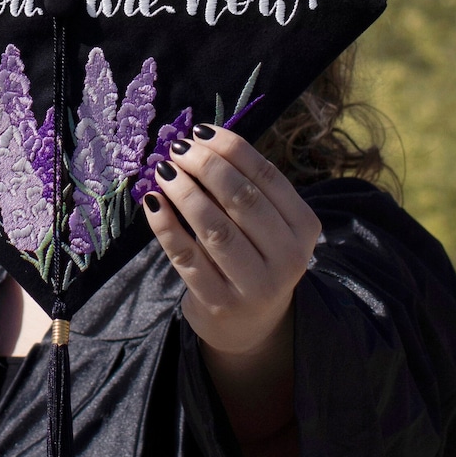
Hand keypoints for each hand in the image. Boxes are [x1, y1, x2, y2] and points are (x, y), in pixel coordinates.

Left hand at [142, 124, 320, 456]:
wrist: (249, 325)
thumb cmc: (253, 257)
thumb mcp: (264, 225)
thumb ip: (241, 187)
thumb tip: (198, 141)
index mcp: (303, 227)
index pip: (267, 177)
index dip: (231, 149)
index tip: (201, 131)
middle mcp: (288, 257)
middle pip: (242, 199)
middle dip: (206, 166)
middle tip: (177, 148)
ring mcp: (255, 285)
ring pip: (214, 226)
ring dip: (184, 191)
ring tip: (162, 169)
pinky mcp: (219, 303)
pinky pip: (186, 256)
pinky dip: (165, 225)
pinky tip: (152, 201)